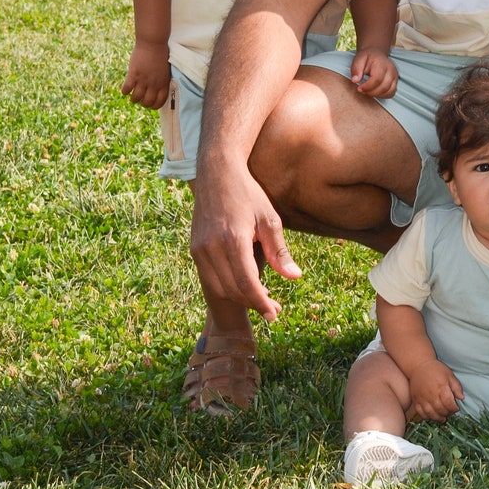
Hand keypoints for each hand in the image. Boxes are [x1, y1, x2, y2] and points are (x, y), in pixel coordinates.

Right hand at [121, 45, 170, 109]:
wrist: (153, 42)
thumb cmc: (160, 54)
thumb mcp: (165, 69)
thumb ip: (161, 80)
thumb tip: (157, 90)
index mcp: (163, 83)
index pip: (159, 102)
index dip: (154, 106)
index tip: (150, 105)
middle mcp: (154, 84)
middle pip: (147, 102)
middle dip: (143, 103)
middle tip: (140, 100)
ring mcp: (143, 79)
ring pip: (136, 98)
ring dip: (133, 99)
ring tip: (132, 96)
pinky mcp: (134, 74)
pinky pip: (127, 88)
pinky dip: (125, 91)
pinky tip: (125, 90)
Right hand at [189, 165, 301, 322]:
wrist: (217, 174)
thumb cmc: (248, 194)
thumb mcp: (270, 219)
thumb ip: (279, 251)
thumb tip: (295, 277)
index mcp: (233, 239)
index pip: (246, 282)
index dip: (260, 302)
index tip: (274, 314)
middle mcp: (211, 247)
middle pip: (232, 289)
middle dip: (253, 303)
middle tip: (273, 309)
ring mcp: (199, 249)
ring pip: (219, 287)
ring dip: (240, 298)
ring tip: (261, 298)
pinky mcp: (194, 249)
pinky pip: (210, 278)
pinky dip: (227, 286)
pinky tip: (244, 285)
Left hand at [351, 49, 398, 98]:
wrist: (376, 54)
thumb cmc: (367, 58)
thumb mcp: (358, 59)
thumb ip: (356, 69)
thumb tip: (355, 80)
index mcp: (382, 63)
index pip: (377, 79)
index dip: (367, 87)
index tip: (359, 88)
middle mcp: (391, 70)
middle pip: (384, 87)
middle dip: (371, 92)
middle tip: (362, 90)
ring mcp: (395, 76)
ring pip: (389, 91)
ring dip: (377, 94)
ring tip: (368, 90)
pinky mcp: (396, 81)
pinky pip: (391, 93)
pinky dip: (383, 95)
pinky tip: (375, 91)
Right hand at [407, 360, 463, 421]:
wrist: (419, 365)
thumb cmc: (436, 369)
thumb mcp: (449, 375)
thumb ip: (456, 387)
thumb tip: (462, 398)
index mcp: (441, 387)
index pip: (449, 403)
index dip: (454, 408)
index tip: (456, 408)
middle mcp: (431, 394)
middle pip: (441, 410)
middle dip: (447, 413)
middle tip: (450, 412)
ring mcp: (422, 398)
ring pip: (431, 414)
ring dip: (438, 418)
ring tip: (442, 417)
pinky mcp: (415, 400)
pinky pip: (421, 413)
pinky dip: (426, 417)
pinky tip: (432, 415)